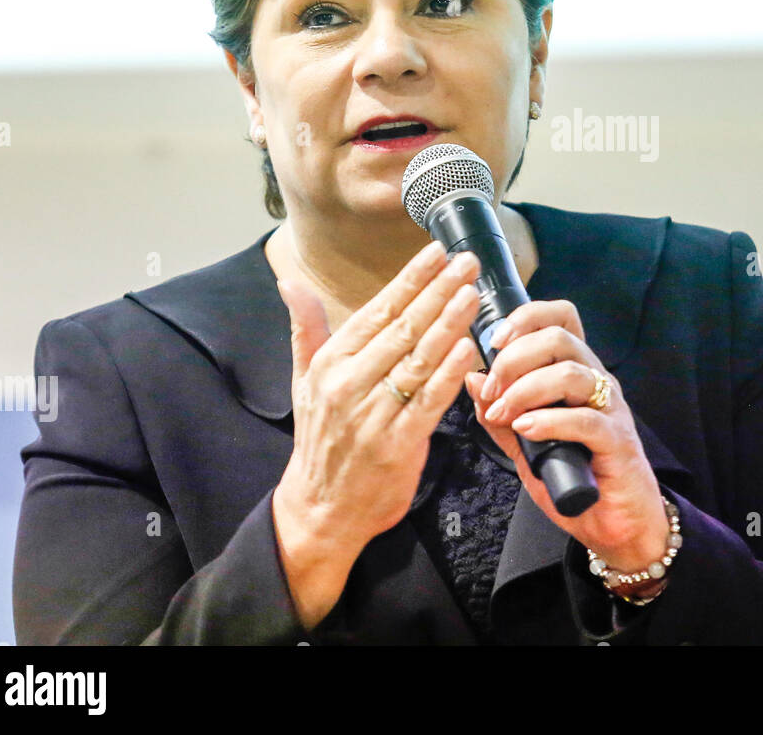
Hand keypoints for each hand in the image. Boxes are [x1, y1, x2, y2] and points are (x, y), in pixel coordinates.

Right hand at [271, 239, 481, 627]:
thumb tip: (289, 280)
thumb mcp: (304, 380)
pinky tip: (470, 349)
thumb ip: (307, 328)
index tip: (437, 252)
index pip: (377, 311)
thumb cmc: (320, 438)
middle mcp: (349, 384)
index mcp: (331, 363)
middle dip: (438, 291)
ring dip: (449, 324)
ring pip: (418, 360)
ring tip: (473, 294)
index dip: (410, 280)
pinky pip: (429, 403)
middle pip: (403, 329)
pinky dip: (450, 375)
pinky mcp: (397, 445)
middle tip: (467, 262)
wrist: (321, 509)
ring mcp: (373, 415)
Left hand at [464, 300, 669, 573]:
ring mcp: (610, 409)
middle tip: (491, 390)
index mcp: (576, 373)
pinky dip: (549, 421)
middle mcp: (596, 381)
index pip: (561, 318)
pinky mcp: (618, 440)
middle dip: (514, 358)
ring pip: (570, 372)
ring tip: (504, 413)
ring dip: (527, 389)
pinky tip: (526, 429)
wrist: (617, 525)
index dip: (527, 317)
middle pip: (559, 337)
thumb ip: (500, 415)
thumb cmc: (573, 480)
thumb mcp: (525, 446)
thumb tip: (472, 378)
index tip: (495, 340)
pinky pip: (585, 419)